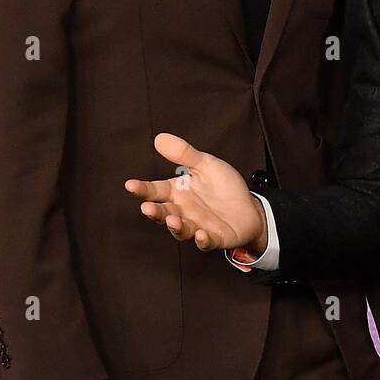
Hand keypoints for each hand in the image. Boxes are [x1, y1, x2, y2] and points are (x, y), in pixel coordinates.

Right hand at [125, 133, 266, 253]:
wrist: (249, 208)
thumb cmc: (224, 187)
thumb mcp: (206, 165)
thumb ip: (184, 153)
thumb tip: (159, 137)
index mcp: (178, 193)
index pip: (156, 190)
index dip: (142, 188)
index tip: (130, 185)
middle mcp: (183, 212)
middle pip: (164, 213)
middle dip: (155, 212)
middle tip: (147, 207)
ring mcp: (197, 226)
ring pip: (181, 230)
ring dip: (175, 227)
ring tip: (172, 220)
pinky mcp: (214, 238)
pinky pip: (206, 242)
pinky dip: (202, 240)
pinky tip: (201, 234)